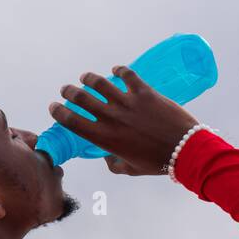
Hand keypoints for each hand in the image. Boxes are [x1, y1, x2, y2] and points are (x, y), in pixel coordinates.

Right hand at [48, 65, 199, 176]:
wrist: (184, 149)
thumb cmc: (157, 163)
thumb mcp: (130, 169)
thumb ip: (114, 164)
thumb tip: (107, 158)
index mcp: (106, 138)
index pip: (73, 122)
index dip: (60, 112)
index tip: (54, 106)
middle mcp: (112, 118)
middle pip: (82, 98)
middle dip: (69, 92)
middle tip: (66, 90)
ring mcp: (128, 103)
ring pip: (101, 83)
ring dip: (89, 78)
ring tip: (85, 77)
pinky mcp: (144, 92)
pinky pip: (128, 75)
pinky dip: (120, 70)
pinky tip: (117, 69)